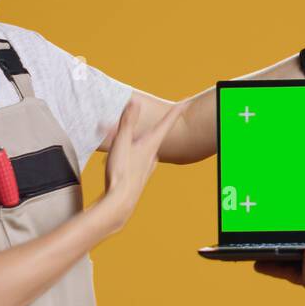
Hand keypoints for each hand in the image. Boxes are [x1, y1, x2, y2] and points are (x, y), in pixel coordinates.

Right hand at [101, 99, 182, 230]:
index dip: (175, 113)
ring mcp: (147, 167)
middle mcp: (152, 155)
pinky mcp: (139, 176)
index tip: (185, 103)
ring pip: (146, 148)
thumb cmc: (121, 173)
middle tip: (161, 118)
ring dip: (138, 140)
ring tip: (129, 135)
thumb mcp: (122, 143)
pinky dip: (132, 152)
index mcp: (151, 145)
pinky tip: (126, 157)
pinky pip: (138, 158)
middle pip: (156, 135)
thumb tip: (135, 102)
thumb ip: (128, 123)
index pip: (166, 124)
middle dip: (154, 126)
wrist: (120, 203)